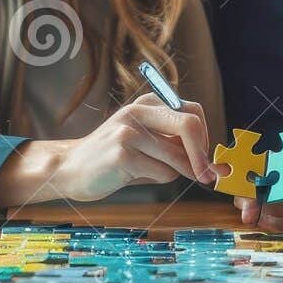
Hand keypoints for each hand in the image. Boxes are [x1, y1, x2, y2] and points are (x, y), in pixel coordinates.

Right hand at [0, 94, 217, 208]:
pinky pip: (161, 172)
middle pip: (190, 125)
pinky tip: (134, 175)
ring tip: (151, 173)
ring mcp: (129, 130)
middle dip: (203, 155)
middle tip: (209, 177)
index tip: (205, 160)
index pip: (193, 112)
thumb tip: (213, 162)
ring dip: (177, 173)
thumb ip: (174, 143)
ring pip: (177, 156)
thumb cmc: (114, 159)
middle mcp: (139, 110)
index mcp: (148, 103)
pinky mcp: (123, 152)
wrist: (70, 168)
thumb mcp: (145, 141)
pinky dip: (158, 179)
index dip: (205, 138)